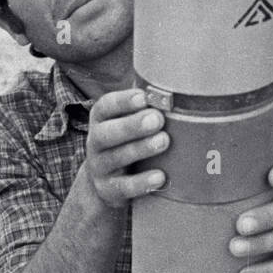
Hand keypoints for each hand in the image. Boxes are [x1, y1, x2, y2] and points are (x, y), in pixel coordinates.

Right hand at [86, 89, 168, 209]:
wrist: (105, 181)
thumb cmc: (127, 139)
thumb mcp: (129, 120)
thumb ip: (146, 104)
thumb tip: (177, 82)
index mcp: (101, 119)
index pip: (106, 106)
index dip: (123, 101)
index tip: (143, 97)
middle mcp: (96, 142)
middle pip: (107, 133)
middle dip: (132, 125)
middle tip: (157, 119)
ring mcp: (100, 167)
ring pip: (116, 158)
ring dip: (140, 149)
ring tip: (163, 141)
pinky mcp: (109, 190)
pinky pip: (124, 187)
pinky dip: (142, 183)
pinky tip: (160, 177)